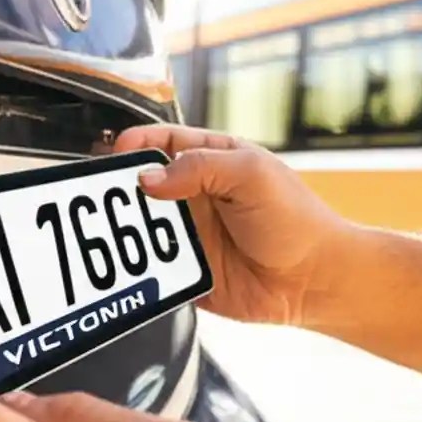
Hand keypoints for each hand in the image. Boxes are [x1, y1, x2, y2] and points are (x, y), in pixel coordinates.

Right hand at [113, 124, 351, 325]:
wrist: (316, 281)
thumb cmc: (297, 221)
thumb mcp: (251, 175)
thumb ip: (199, 167)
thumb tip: (149, 177)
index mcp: (214, 161)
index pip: (165, 141)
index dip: (139, 142)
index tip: (117, 152)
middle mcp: (198, 195)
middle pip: (145, 183)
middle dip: (123, 186)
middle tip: (106, 193)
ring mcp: (192, 233)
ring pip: (143, 225)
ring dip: (130, 228)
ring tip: (119, 231)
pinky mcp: (189, 269)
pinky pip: (155, 266)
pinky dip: (141, 265)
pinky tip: (137, 264)